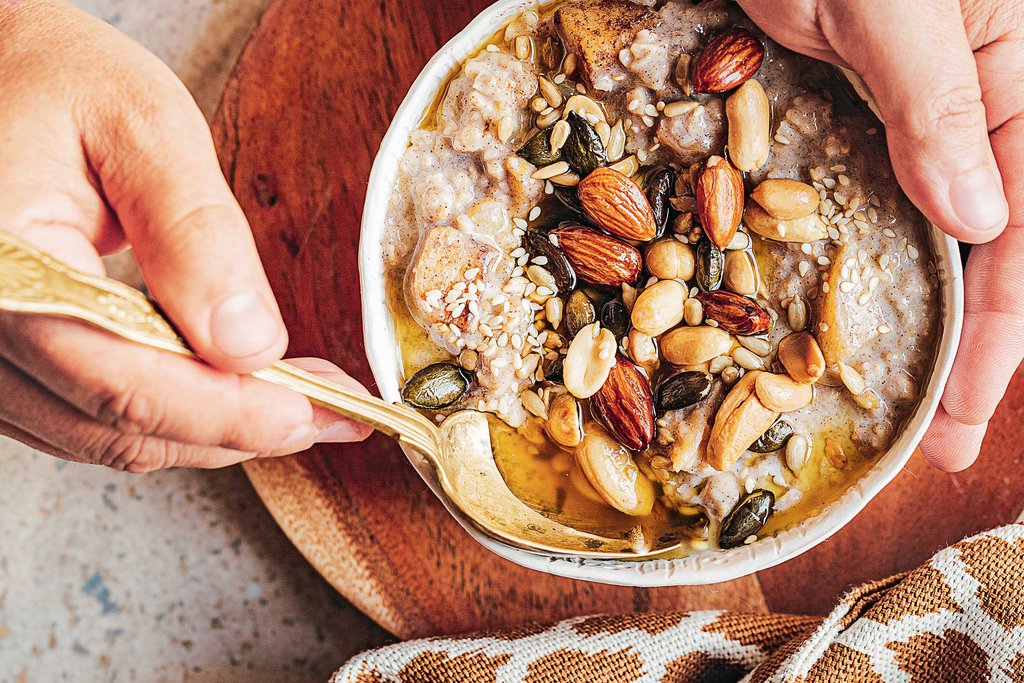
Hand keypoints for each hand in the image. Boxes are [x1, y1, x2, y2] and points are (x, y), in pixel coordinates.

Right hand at [0, 1, 370, 470]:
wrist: (0, 77)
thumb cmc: (60, 83)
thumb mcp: (144, 127)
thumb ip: (196, 234)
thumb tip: (249, 342)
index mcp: (2, 266)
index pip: (121, 380)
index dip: (229, 414)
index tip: (312, 413)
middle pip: (117, 424)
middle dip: (235, 429)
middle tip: (325, 411)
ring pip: (104, 436)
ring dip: (207, 431)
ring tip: (292, 401)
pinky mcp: (4, 359)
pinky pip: (85, 417)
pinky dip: (166, 415)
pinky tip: (225, 392)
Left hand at [739, 0, 1021, 470]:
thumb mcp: (893, 5)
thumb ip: (938, 105)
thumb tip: (985, 223)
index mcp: (1023, 77)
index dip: (1004, 335)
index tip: (969, 415)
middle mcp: (996, 101)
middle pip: (1009, 244)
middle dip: (985, 345)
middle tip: (952, 435)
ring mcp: (942, 104)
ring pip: (964, 229)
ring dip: (950, 314)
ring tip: (930, 394)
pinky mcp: (887, 102)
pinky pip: (911, 191)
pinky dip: (908, 254)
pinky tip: (895, 299)